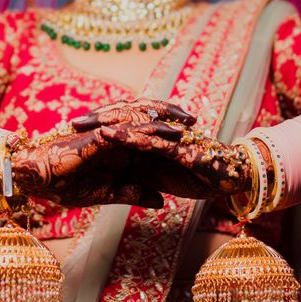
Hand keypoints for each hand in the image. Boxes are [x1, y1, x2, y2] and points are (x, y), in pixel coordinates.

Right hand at [10, 116, 182, 208]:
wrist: (38, 179)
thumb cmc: (65, 185)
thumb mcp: (108, 193)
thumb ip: (134, 192)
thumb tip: (161, 200)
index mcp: (118, 145)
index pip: (147, 133)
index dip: (170, 133)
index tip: (193, 137)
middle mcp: (114, 135)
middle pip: (148, 118)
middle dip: (172, 117)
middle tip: (195, 122)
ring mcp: (108, 133)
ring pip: (141, 120)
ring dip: (165, 121)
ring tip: (187, 124)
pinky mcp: (100, 138)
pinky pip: (128, 131)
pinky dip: (148, 131)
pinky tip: (165, 134)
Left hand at [86, 118, 254, 202]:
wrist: (229, 180)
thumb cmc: (196, 177)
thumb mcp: (157, 180)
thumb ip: (137, 181)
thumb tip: (111, 182)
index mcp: (152, 137)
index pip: (120, 126)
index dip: (97, 127)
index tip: (71, 132)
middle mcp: (158, 132)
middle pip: (123, 119)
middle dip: (97, 119)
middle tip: (72, 123)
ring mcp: (168, 137)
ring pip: (134, 124)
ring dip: (108, 122)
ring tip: (86, 124)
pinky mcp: (178, 148)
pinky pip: (150, 139)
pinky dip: (129, 136)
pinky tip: (110, 134)